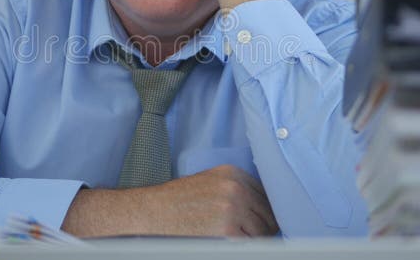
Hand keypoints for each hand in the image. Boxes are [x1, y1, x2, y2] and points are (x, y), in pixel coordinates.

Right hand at [61, 165, 278, 237]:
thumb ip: (235, 189)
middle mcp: (235, 188)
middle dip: (265, 226)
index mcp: (232, 173)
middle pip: (268, 213)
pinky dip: (245, 246)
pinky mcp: (227, 231)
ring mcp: (232, 209)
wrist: (151, 211)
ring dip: (256, 239)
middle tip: (257, 235)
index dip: (268, 210)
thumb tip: (263, 208)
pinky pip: (250, 244)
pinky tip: (233, 244)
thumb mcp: (209, 182)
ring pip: (262, 231)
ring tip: (241, 240)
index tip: (267, 220)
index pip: (266, 193)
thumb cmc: (177, 200)